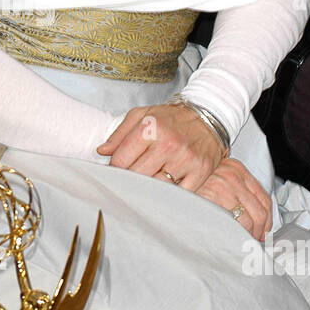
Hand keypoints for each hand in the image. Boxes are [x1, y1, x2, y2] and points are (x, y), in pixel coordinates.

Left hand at [97, 103, 223, 190]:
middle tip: (130, 177)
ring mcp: (185, 160)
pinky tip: (166, 186)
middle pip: (136, 176)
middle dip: (129, 179)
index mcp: (151, 128)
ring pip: (155, 187)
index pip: (121, 161)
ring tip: (148, 180)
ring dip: (148, 187)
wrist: (208, 117)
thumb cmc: (172, 118)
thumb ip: (119, 134)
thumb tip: (102, 151)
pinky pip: (178, 193)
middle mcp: (169, 144)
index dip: (114, 168)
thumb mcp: (142, 115)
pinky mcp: (200, 172)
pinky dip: (169, 194)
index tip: (116, 170)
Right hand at [195, 157, 271, 241]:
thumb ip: (237, 190)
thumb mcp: (219, 178)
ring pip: (249, 221)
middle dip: (259, 231)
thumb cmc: (193, 183)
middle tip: (254, 241)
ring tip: (242, 243)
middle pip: (259, 212)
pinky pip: (233, 225)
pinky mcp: (212, 201)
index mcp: (237, 169)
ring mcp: (222, 189)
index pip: (264, 198)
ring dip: (248, 235)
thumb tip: (256, 218)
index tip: (265, 230)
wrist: (169, 177)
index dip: (268, 219)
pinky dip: (236, 236)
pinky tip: (233, 240)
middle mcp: (232, 176)